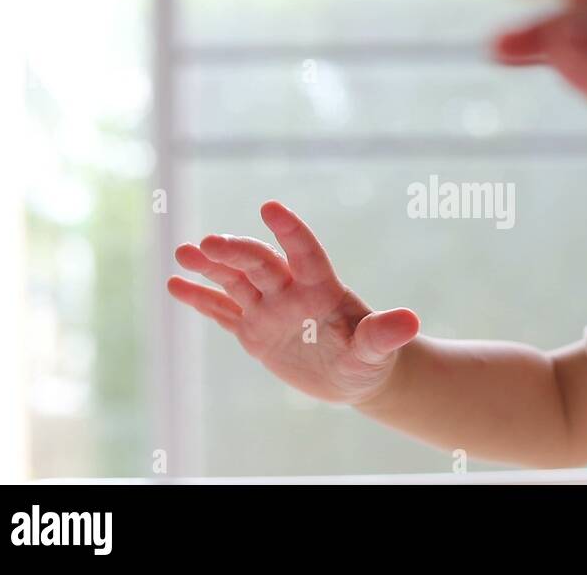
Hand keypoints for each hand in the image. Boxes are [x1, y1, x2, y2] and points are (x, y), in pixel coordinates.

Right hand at [167, 201, 420, 404]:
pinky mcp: (254, 331)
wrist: (355, 376)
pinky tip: (175, 284)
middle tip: (208, 244)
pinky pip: (222, 312)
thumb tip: (411, 320)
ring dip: (211, 268)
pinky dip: (201, 300)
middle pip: (260, 265)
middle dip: (236, 253)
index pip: (304, 253)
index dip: (290, 232)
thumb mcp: (376, 353)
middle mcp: (291, 293)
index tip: (271, 208)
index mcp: (322, 289)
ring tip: (183, 253)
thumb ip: (384, 335)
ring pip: (235, 282)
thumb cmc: (372, 360)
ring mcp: (269, 310)